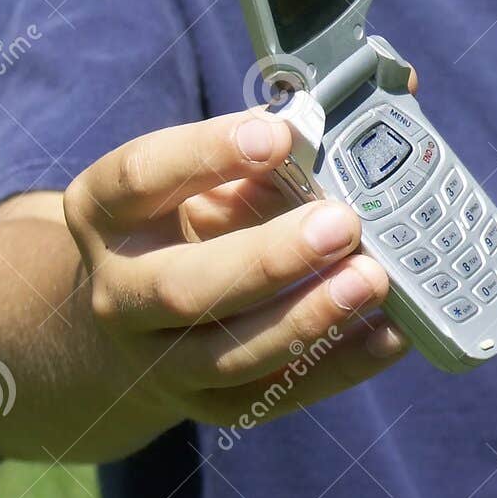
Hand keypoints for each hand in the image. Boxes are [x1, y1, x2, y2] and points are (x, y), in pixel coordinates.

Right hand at [62, 86, 417, 431]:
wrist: (132, 322)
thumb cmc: (187, 217)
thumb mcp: (205, 168)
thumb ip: (272, 136)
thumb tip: (379, 91)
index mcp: (106, 211)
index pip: (141, 177)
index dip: (207, 153)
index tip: (278, 134)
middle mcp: (119, 292)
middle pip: (185, 287)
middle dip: (270, 258)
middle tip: (342, 223)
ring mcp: (159, 361)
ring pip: (229, 355)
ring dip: (309, 317)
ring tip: (373, 278)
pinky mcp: (208, 406)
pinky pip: (275, 395)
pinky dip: (339, 367)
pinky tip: (390, 332)